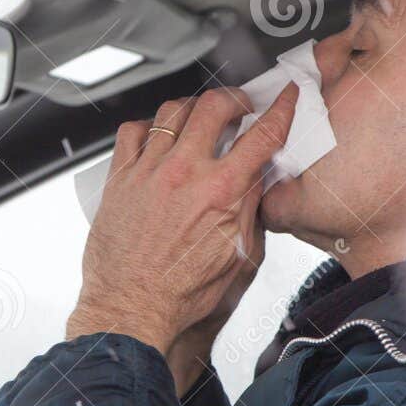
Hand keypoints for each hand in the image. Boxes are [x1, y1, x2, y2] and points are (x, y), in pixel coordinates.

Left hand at [67, 83, 297, 393]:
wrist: (132, 309)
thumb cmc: (181, 293)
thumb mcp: (238, 256)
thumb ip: (251, 209)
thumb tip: (260, 178)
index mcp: (221, 193)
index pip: (261, 135)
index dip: (280, 108)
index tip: (285, 96)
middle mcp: (183, 173)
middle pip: (214, 106)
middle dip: (235, 99)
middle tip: (240, 106)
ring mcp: (148, 171)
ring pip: (172, 111)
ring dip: (193, 107)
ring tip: (200, 118)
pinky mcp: (120, 178)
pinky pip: (132, 131)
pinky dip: (149, 126)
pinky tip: (157, 137)